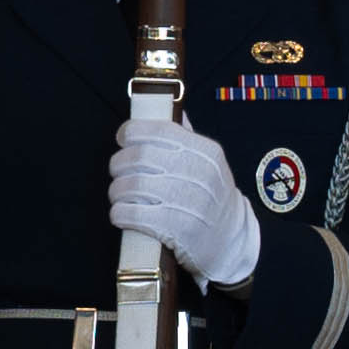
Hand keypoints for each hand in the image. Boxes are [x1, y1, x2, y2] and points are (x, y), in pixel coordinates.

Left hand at [110, 113, 263, 287]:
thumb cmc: (212, 198)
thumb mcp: (210, 162)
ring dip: (117, 191)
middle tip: (118, 171)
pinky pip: (132, 214)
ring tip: (120, 195)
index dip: (131, 132)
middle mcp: (198, 173)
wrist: (230, 241)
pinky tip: (121, 214)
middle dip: (119, 164)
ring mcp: (188, 201)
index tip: (123, 138)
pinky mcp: (176, 229)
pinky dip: (119, 213)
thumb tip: (165, 108)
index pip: (158, 130)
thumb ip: (187, 136)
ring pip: (130, 186)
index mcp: (205, 152)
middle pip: (138, 158)